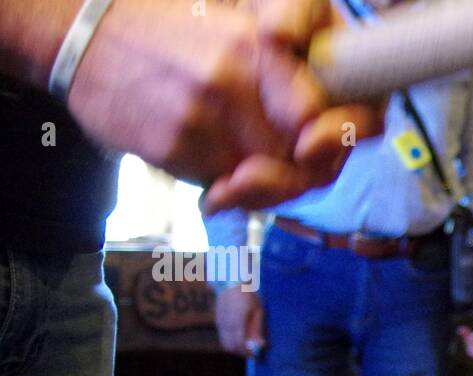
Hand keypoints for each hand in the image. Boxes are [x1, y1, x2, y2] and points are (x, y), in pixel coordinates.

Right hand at [66, 0, 381, 212]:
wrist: (82, 35)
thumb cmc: (171, 38)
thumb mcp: (237, 33)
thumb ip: (285, 82)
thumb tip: (321, 139)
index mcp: (261, 47)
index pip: (324, 114)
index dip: (336, 142)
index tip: (323, 149)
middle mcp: (236, 80)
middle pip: (303, 160)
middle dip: (302, 175)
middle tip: (286, 174)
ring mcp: (203, 115)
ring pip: (267, 182)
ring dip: (264, 188)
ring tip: (243, 174)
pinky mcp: (173, 145)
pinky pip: (222, 188)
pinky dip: (224, 190)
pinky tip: (209, 169)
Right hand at [214, 286, 265, 356]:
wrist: (231, 282)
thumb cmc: (249, 296)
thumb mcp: (258, 311)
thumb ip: (257, 328)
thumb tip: (261, 344)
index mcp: (238, 322)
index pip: (239, 345)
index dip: (247, 353)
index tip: (255, 354)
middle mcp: (226, 324)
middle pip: (229, 347)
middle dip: (240, 352)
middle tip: (250, 351)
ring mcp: (219, 322)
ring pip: (224, 343)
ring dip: (235, 346)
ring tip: (246, 343)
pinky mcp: (217, 320)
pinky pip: (222, 335)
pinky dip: (230, 339)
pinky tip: (239, 334)